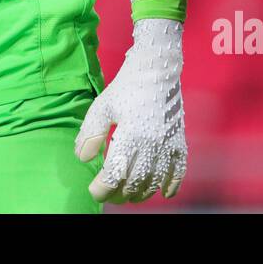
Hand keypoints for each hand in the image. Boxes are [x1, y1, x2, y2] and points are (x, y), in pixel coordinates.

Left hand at [75, 18, 186, 203]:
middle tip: (108, 194)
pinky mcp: (179, 141)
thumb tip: (83, 159)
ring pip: (154, 181)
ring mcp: (168, 144)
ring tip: (128, 194)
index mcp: (130, 135)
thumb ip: (91, 133)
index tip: (94, 190)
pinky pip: (179, 171)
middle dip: (119, 194)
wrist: (157, 69)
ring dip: (140, 193)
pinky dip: (171, 185)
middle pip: (134, 183)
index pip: (114, 175)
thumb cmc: (126, 86)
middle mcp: (151, 144)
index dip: (102, 189)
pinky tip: (162, 192)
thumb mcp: (102, 107)